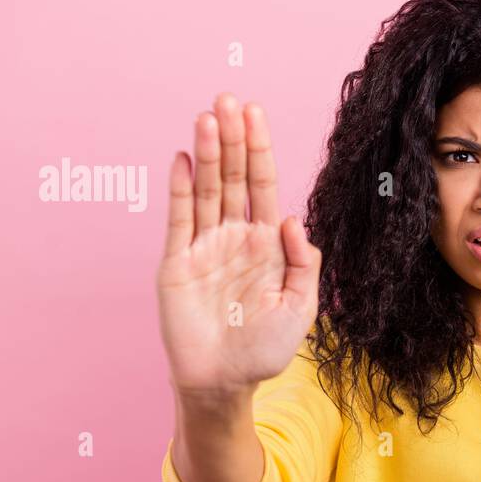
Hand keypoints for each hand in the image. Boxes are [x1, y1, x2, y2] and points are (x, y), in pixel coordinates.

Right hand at [156, 93, 322, 395]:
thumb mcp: (300, 307)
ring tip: (207, 118)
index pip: (262, 185)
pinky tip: (182, 159)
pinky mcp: (176, 264)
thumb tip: (291, 218)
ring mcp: (204, 247)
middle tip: (228, 98)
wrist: (225, 383)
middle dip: (232, 138)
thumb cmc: (265, 349)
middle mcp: (234, 237)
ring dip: (206, 153)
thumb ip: (303, 264)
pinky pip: (179, 220)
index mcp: (266, 244)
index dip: (258, 150)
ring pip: (206, 190)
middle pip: (232, 177)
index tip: (255, 113)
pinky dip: (180, 189)